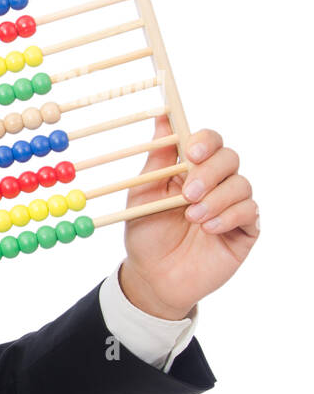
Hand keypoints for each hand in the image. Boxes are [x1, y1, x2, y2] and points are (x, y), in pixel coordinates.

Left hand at [118, 113, 257, 319]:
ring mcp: (232, 206)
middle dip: (209, 173)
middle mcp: (215, 184)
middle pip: (229, 158)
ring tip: (193, 218)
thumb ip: (156, 160)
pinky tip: (209, 229)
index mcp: (190, 170)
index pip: (209, 141)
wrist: (152, 277)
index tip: (191, 151)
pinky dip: (228, 217)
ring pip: (241, 184)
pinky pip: (249, 211)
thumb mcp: (143, 195)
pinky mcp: (245, 229)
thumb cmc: (146, 234)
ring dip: (216, 199)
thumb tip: (160, 117)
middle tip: (188, 193)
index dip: (205, 140)